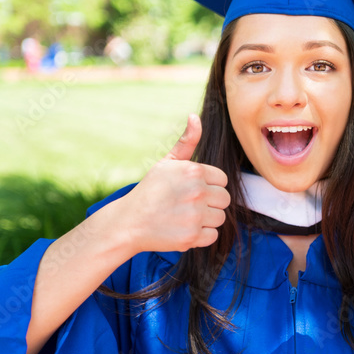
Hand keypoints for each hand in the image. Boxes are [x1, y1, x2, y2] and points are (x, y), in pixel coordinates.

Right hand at [116, 114, 229, 253]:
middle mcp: (198, 191)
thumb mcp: (166, 163)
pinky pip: (213, 236)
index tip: (191, 190)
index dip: (209, 186)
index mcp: (194, 171)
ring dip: (206, 220)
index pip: (222, 180)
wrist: (129, 222)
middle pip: (224, 199)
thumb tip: (195, 117)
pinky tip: (184, 229)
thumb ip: (186, 142)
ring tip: (185, 217)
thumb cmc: (150, 191)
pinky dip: (201, 236)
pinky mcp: (192, 236)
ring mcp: (195, 215)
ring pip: (220, 218)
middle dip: (210, 203)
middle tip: (187, 205)